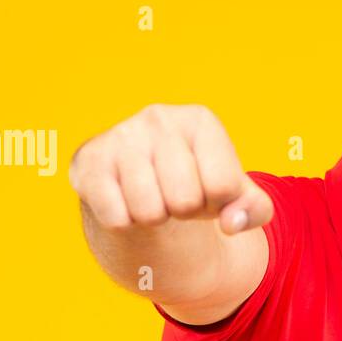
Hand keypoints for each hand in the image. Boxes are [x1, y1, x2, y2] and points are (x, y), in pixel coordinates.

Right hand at [68, 103, 272, 235]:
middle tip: (173, 197)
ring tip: (151, 198)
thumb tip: (233, 222)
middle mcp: (159, 117)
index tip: (205, 190)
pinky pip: (116, 218)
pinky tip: (124, 201)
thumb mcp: (235, 197)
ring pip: (149, 213)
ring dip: (153, 219)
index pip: (222, 186)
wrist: (138, 188)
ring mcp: (120, 136)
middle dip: (183, 212)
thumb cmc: (193, 186)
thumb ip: (254, 210)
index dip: (217, 203)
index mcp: (200, 120)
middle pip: (185, 201)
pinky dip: (124, 223)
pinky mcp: (87, 161)